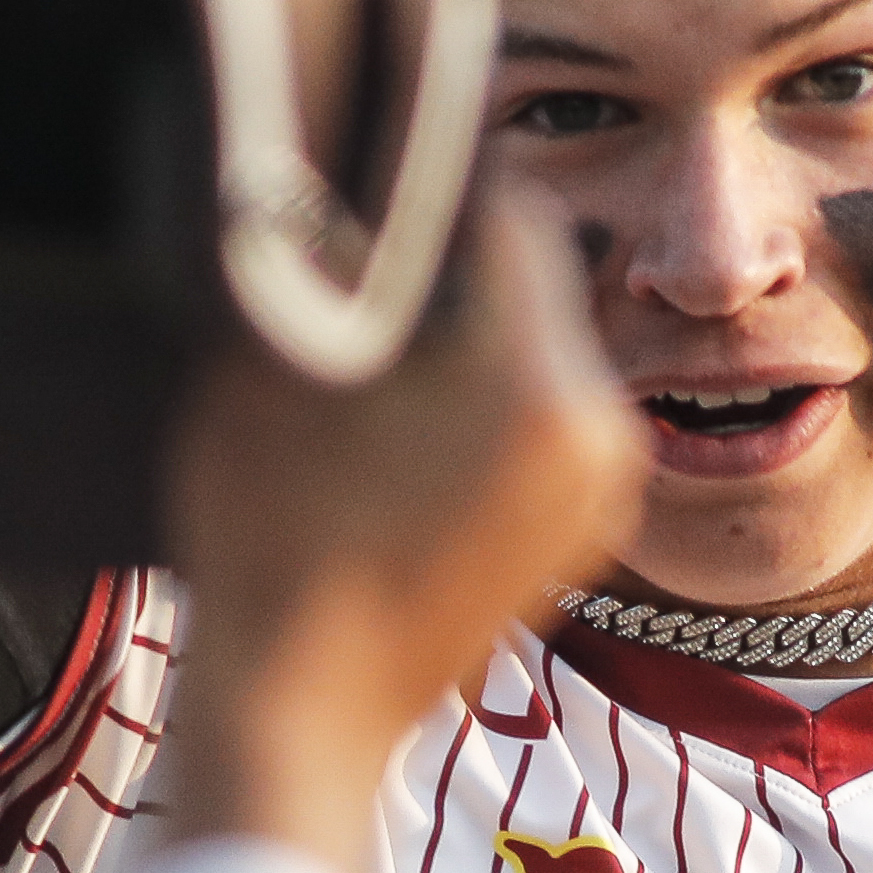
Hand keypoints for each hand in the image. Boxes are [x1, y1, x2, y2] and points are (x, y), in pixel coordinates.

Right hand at [159, 184, 645, 872]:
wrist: (302, 714)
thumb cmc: (272, 545)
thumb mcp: (273, 374)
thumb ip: (317, 256)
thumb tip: (326, 168)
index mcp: (539, 383)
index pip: (508, 216)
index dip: (434, 177)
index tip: (375, 158)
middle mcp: (600, 432)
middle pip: (531, 284)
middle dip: (451, 257)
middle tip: (364, 235)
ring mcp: (599, 492)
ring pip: (534, 352)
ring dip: (465, 327)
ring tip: (374, 327)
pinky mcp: (577, 536)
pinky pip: (538, 422)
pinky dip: (480, 399)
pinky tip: (399, 411)